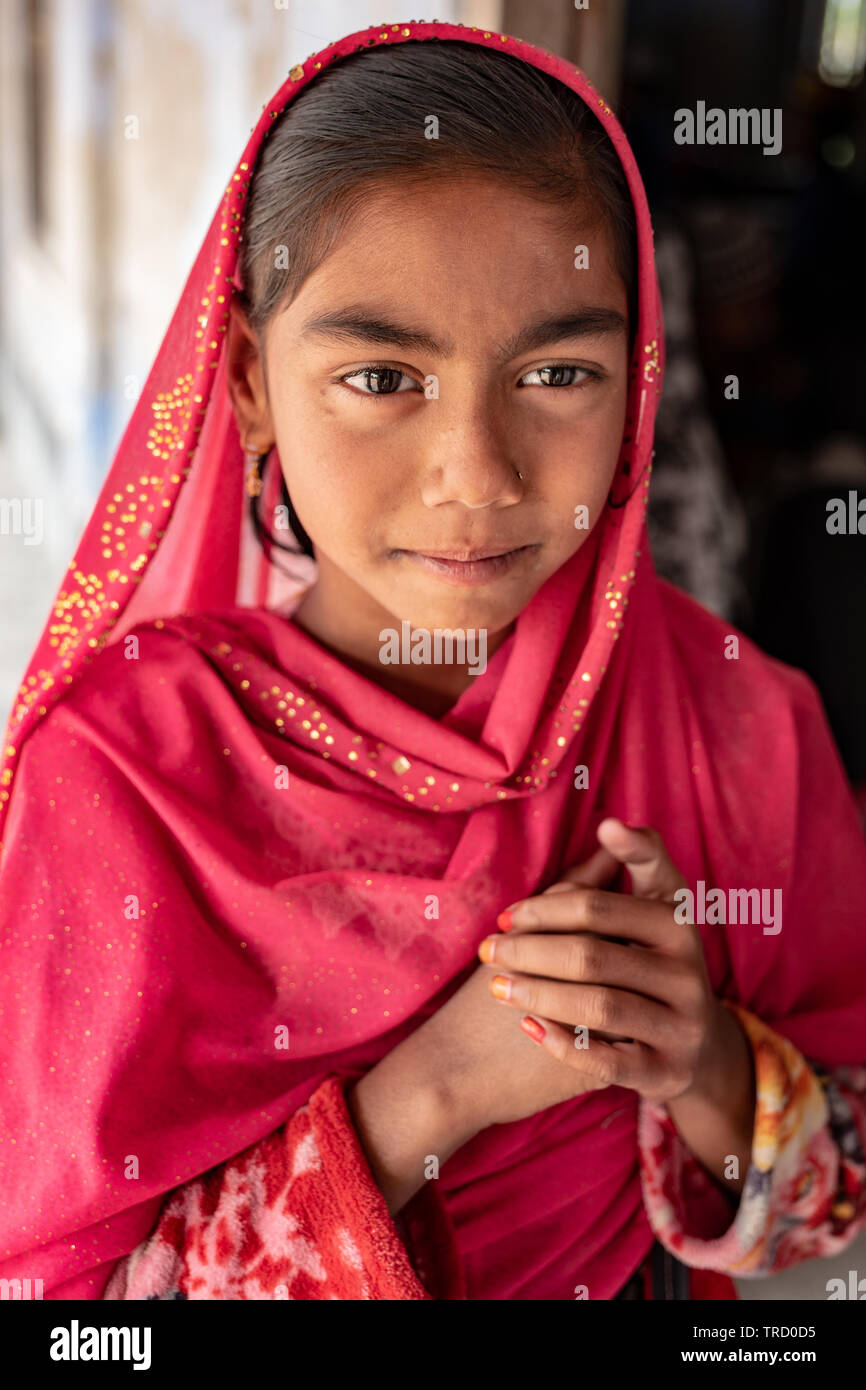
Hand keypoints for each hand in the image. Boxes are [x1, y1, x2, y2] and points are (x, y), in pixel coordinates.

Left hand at [476, 818, 729, 1105]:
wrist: (691, 1043)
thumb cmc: (653, 958)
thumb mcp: (653, 907)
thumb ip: (633, 863)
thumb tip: (610, 823)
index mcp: (678, 923)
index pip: (598, 905)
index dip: (545, 907)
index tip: (506, 916)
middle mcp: (689, 973)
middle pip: (592, 954)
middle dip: (529, 951)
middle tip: (487, 951)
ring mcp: (682, 1025)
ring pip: (599, 1006)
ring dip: (538, 994)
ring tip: (497, 987)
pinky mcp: (668, 1072)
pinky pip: (608, 1061)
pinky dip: (563, 1044)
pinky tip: (528, 1028)